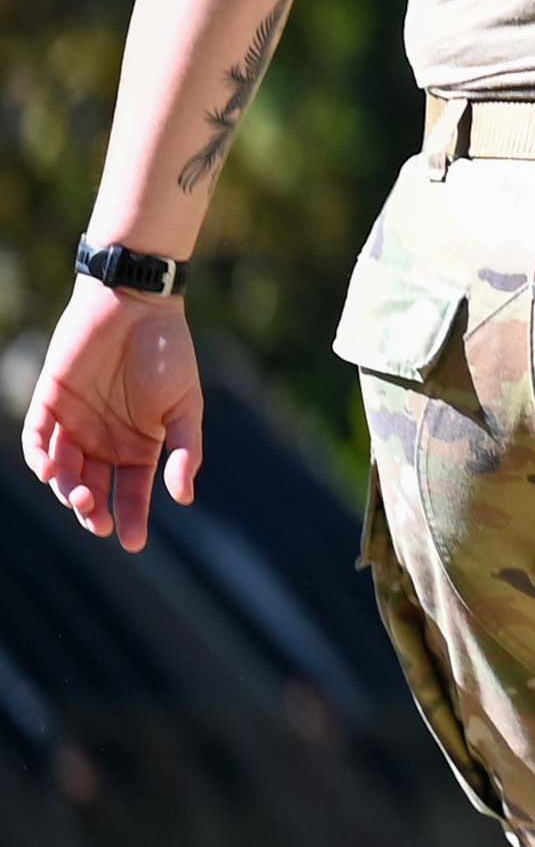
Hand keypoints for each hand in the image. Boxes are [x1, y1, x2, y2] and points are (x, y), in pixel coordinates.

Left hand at [21, 277, 202, 551]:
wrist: (135, 304)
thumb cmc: (169, 353)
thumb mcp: (186, 406)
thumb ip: (184, 450)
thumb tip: (182, 497)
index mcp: (139, 444)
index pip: (132, 491)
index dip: (133, 517)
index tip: (133, 542)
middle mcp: (104, 439)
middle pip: (93, 488)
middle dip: (93, 510)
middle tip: (98, 522)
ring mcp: (74, 422)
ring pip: (63, 470)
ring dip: (68, 489)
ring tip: (80, 497)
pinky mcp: (49, 401)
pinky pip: (37, 439)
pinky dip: (40, 458)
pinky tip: (52, 469)